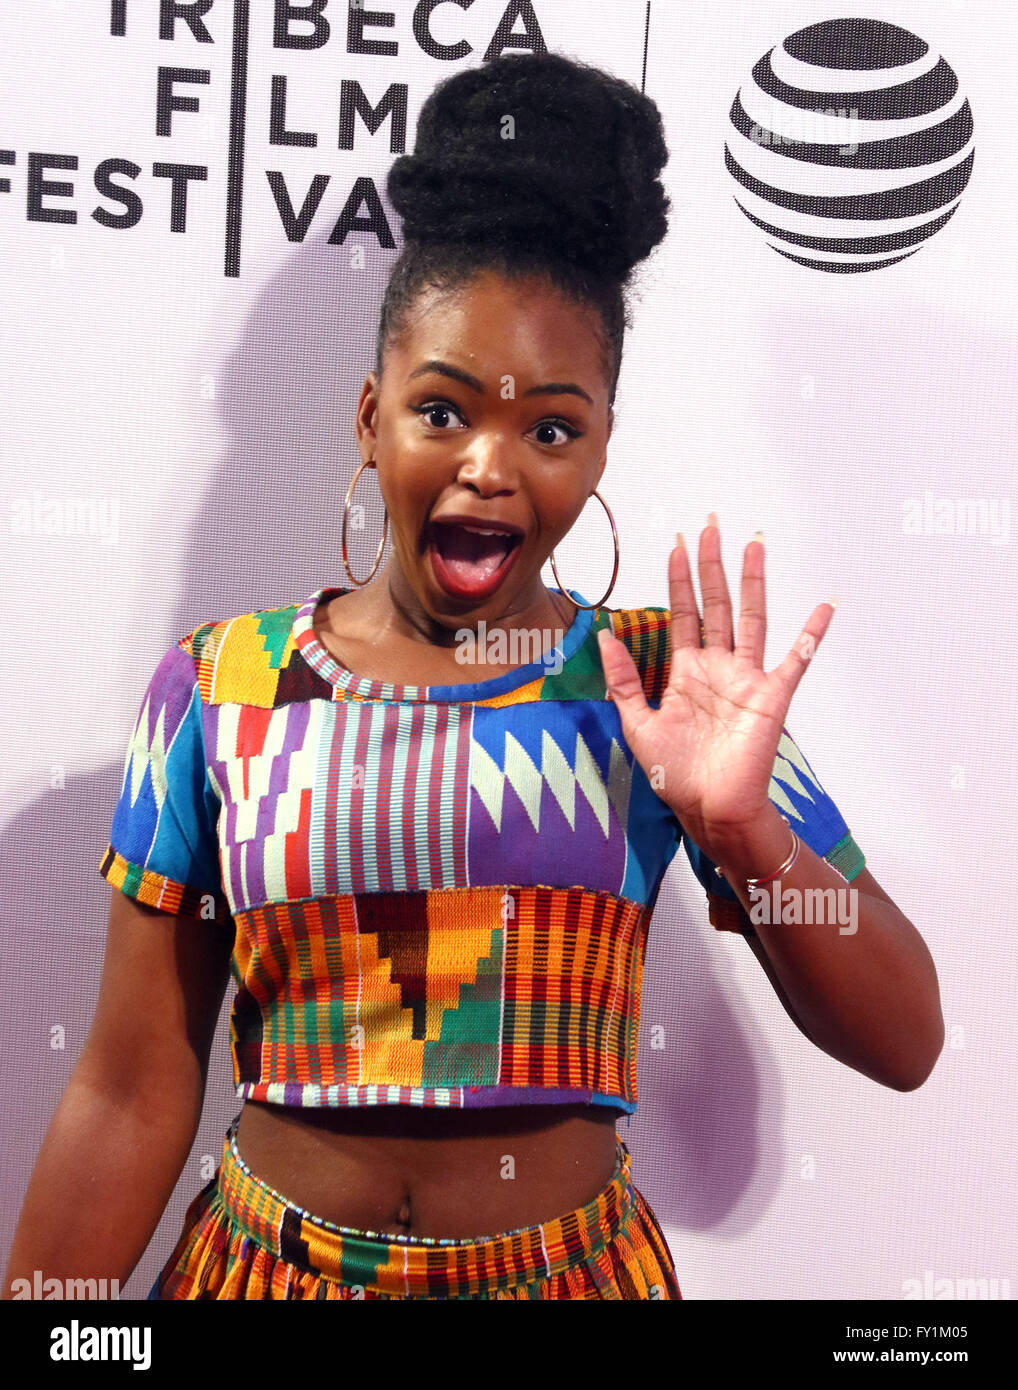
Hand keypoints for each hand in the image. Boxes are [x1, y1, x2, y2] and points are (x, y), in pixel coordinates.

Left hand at [596, 515, 837, 863]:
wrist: (709, 811)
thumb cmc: (676, 776)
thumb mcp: (636, 725)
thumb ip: (623, 680)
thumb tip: (606, 635)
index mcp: (686, 673)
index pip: (683, 613)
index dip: (679, 579)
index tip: (676, 543)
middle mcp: (718, 668)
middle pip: (717, 604)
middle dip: (712, 564)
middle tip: (710, 524)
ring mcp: (747, 679)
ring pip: (752, 618)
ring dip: (753, 580)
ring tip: (753, 543)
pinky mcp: (772, 698)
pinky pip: (796, 660)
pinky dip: (812, 634)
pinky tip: (825, 605)